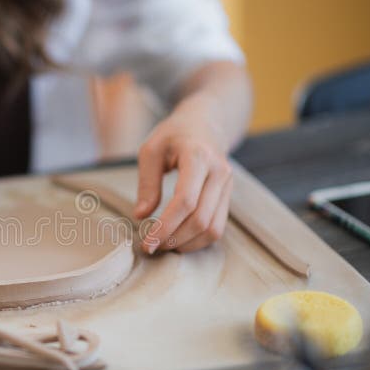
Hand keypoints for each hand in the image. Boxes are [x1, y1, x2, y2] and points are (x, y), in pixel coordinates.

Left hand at [134, 117, 232, 253]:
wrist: (205, 123)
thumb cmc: (173, 135)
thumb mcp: (151, 150)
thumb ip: (147, 183)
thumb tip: (141, 216)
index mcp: (198, 157)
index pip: (185, 201)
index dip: (165, 227)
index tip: (147, 243)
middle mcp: (219, 173)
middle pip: (200, 219)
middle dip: (174, 239)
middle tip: (151, 246)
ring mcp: (227, 186)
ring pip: (213, 228)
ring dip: (187, 244)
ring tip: (164, 245)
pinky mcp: (228, 196)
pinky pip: (218, 227)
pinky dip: (198, 240)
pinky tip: (179, 240)